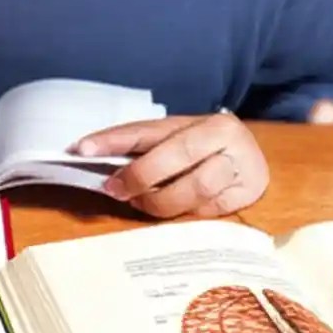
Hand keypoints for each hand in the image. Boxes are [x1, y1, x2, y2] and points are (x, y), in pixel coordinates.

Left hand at [71, 113, 269, 218]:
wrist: (251, 161)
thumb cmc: (202, 150)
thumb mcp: (173, 140)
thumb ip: (141, 147)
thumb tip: (88, 156)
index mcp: (203, 120)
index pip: (149, 129)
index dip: (113, 140)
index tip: (82, 149)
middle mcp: (226, 137)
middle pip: (177, 155)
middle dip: (140, 176)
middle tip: (114, 190)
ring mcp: (243, 166)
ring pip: (194, 188)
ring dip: (161, 200)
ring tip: (143, 201)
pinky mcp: (248, 195)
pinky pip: (208, 211)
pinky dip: (186, 212)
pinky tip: (176, 209)